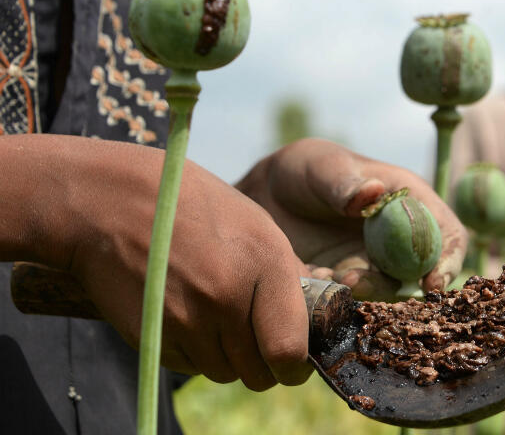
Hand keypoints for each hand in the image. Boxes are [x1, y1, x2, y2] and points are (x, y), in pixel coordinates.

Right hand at [7, 135, 313, 390]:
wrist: (114, 203)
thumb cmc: (194, 209)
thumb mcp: (256, 225)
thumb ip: (288, 274)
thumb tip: (317, 317)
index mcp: (266, 263)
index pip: (291, 350)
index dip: (295, 365)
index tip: (294, 361)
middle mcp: (229, 296)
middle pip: (260, 372)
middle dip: (263, 365)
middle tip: (257, 342)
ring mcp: (189, 320)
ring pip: (225, 373)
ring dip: (228, 358)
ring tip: (217, 318)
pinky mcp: (155, 336)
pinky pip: (191, 366)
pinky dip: (196, 353)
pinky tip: (188, 316)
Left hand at [236, 138, 467, 300]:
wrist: (267, 196)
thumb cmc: (306, 170)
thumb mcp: (322, 167)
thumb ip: (344, 182)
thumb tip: (372, 192)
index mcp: (411, 203)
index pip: (447, 234)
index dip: (448, 259)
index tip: (432, 280)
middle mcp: (401, 240)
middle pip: (420, 273)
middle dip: (393, 285)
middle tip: (355, 282)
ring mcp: (375, 265)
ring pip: (384, 292)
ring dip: (360, 293)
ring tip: (324, 276)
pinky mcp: (349, 285)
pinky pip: (351, 302)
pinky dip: (332, 299)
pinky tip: (307, 278)